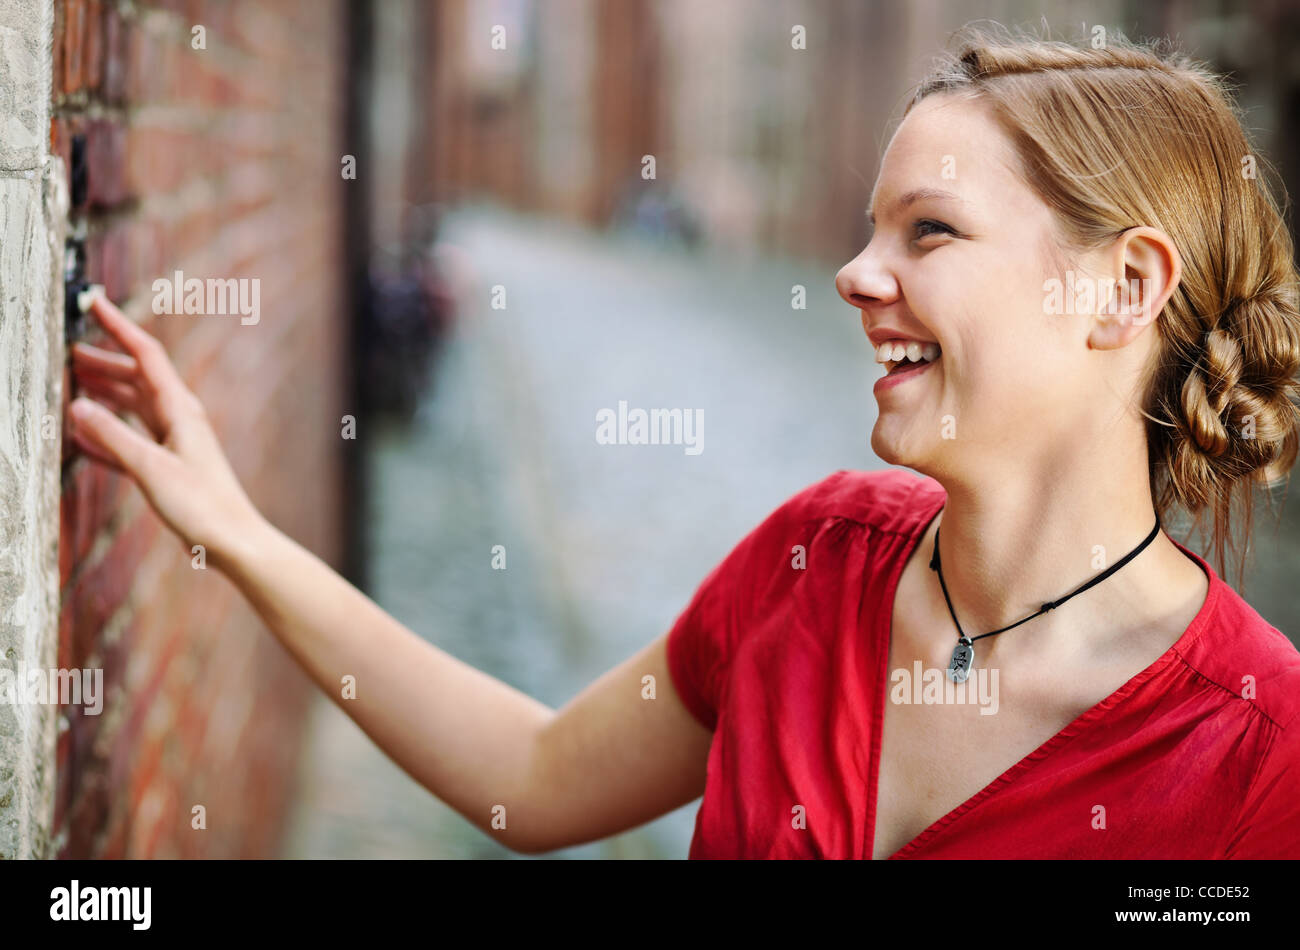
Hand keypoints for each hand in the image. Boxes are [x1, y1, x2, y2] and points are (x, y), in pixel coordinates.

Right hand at [67, 294, 263, 565]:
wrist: (234, 542)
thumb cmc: (203, 506)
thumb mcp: (151, 468)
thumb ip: (113, 437)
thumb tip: (78, 406)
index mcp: (180, 409)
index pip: (145, 354)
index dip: (118, 326)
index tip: (94, 302)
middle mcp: (179, 419)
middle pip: (137, 379)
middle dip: (104, 363)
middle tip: (69, 353)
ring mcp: (174, 442)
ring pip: (133, 408)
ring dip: (105, 395)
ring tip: (73, 386)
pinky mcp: (169, 466)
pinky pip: (131, 441)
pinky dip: (107, 434)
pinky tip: (84, 438)